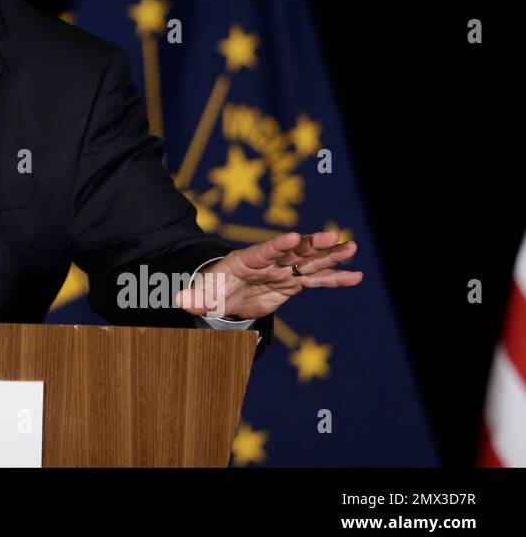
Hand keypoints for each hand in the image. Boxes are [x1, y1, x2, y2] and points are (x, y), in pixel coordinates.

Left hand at [175, 230, 361, 319]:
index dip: (277, 245)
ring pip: (309, 261)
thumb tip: (180, 300)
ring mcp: (283, 270)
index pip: (263, 251)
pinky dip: (335, 279)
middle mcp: (268, 261)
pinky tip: (356, 276)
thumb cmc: (213, 291)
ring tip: (352, 247)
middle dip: (311, 244)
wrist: (224, 295)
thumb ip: (195, 298)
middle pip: (292, 251)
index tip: (293, 237)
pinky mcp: (293, 283)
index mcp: (245, 260)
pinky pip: (316, 280)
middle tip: (333, 235)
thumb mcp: (203, 296)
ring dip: (330, 256)